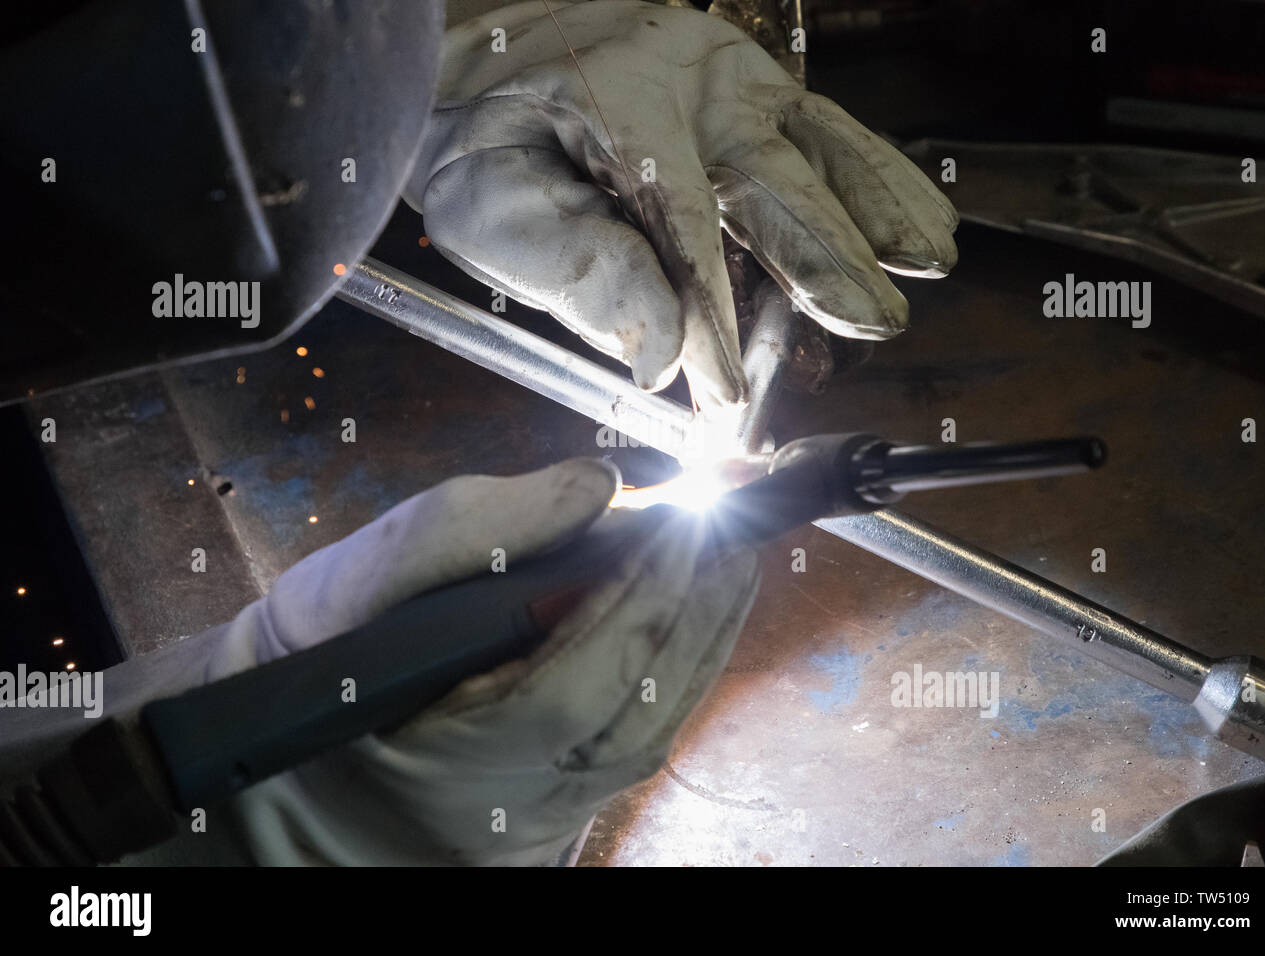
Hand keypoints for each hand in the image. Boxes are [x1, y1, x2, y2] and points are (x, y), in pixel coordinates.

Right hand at [204, 459, 759, 864]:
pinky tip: (700, 613)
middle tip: (730, 531)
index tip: (678, 523)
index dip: (634, 606)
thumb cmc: (326, 657)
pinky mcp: (572, 798)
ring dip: (703, 640)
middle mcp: (514, 798)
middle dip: (692, 614)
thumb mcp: (354, 582)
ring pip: (652, 732)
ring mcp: (552, 809)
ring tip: (733, 561)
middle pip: (634, 715)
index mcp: (444, 750)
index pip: (566, 689)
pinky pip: (646, 737)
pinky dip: (683, 667)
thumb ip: (464, 529)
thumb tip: (600, 487)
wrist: (314, 752)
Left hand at [403, 0, 957, 408]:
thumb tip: (656, 360)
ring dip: (879, 209)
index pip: (682, 226)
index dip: (712, 321)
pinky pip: (830, 129)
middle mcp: (693, 79)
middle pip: (777, 178)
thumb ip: (575, 273)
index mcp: (623, 103)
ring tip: (927, 263)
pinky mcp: (754, 83)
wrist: (484, 47)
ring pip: (823, 144)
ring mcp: (732, 73)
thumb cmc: (484, 133)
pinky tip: (919, 217)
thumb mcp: (493, 203)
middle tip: (873, 324)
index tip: (726, 397)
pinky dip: (879, 174)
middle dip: (829, 260)